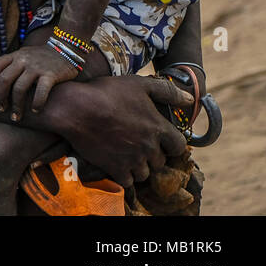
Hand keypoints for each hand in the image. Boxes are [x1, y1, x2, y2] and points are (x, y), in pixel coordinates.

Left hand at [0, 44, 80, 118]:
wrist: (66, 49)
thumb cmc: (40, 58)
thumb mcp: (23, 55)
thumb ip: (12, 65)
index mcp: (14, 55)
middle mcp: (23, 60)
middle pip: (4, 80)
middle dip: (0, 97)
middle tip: (1, 109)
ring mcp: (37, 67)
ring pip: (19, 88)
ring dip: (16, 105)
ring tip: (16, 116)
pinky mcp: (51, 74)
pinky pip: (41, 91)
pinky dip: (37, 103)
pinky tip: (35, 111)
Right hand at [43, 74, 191, 187]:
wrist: (75, 109)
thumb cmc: (106, 92)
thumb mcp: (138, 84)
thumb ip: (167, 91)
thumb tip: (191, 100)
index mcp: (158, 128)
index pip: (178, 146)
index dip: (170, 143)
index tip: (160, 139)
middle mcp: (149, 147)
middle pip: (160, 161)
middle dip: (152, 155)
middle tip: (138, 144)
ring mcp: (133, 160)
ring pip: (144, 173)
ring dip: (138, 166)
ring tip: (126, 155)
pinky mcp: (115, 168)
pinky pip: (127, 181)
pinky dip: (123, 175)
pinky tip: (115, 163)